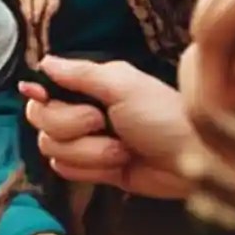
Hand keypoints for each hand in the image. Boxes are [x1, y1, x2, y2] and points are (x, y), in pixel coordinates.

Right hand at [21, 57, 195, 198]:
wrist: (194, 160)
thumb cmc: (163, 114)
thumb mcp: (122, 85)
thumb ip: (80, 74)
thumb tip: (43, 62)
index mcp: (88, 86)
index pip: (41, 89)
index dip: (39, 96)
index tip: (44, 97)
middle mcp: (81, 112)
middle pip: (41, 121)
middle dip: (71, 126)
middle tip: (102, 122)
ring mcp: (86, 143)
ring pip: (53, 149)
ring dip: (89, 151)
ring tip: (122, 149)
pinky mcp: (94, 170)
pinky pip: (68, 172)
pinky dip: (92, 169)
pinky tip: (118, 165)